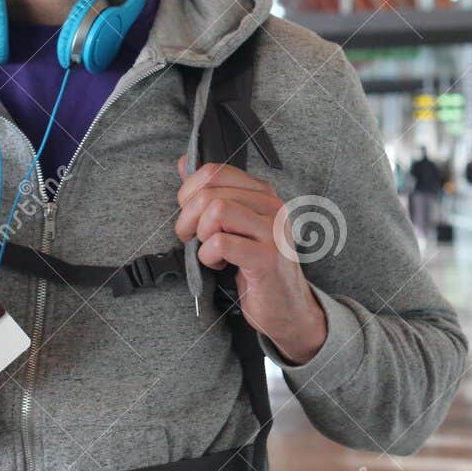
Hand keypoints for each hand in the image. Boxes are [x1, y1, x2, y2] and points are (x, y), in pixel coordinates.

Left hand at [175, 157, 326, 363]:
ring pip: (216, 211)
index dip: (188, 192)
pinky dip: (208, 257)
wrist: (287, 306)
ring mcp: (272, 231)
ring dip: (200, 236)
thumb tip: (184, 163)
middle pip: (209, 192)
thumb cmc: (257, 266)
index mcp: (262, 193)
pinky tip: (219, 264)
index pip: (214, 171)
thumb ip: (211, 193)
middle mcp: (271, 206)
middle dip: (187, 219)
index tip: (190, 216)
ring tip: (209, 250)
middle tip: (193, 239)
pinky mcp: (267, 257)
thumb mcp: (234, 225)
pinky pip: (221, 243)